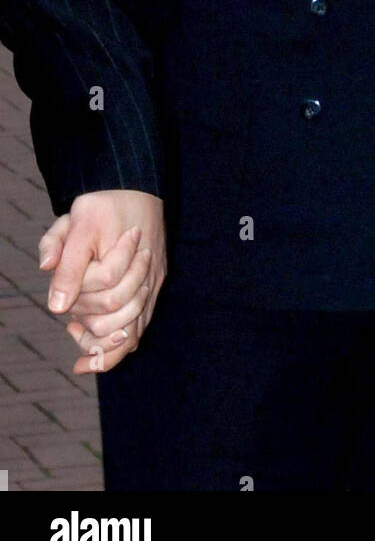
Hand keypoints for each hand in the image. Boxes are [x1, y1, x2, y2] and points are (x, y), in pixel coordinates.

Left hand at [38, 190, 166, 373]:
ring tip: (76, 331)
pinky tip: (90, 347)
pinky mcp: (153, 291)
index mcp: (124, 247)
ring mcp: (151, 283)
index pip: (103, 279)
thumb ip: (57, 247)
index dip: (77, 287)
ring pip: (129, 330)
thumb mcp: (75, 220)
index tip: (63, 295)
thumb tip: (55, 302)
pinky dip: (114, 347)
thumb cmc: (102, 206)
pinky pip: (138, 331)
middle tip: (71, 308)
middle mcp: (144, 270)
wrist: (136, 194)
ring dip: (99, 337)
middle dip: (86, 311)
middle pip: (113, 306)